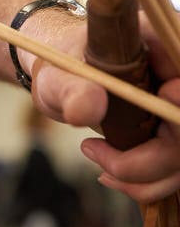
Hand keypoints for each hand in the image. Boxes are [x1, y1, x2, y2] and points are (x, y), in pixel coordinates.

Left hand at [21, 12, 179, 202]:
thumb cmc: (62, 66)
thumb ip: (71, 89)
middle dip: (152, 156)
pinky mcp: (176, 138)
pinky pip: (174, 172)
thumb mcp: (58, 75)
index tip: (165, 92)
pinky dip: (144, 182)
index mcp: (163, 43)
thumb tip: (87, 109)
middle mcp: (179, 77)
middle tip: (93, 150)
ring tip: (92, 154)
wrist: (64, 79)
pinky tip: (110, 174)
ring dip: (142, 174)